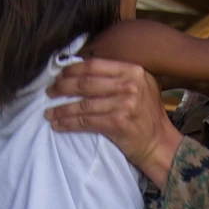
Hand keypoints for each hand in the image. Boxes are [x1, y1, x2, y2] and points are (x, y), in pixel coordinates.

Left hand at [46, 57, 182, 188]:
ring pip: (82, 104)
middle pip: (85, 82)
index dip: (72, 69)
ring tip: (49, 112)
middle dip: (62, 87)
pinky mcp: (116, 123)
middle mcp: (129, 85)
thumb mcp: (141, 86)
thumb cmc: (148, 115)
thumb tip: (85, 69)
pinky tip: (57, 124)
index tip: (59, 75)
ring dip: (61, 109)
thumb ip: (119, 75)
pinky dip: (68, 124)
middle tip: (49, 91)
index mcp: (133, 71)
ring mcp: (123, 104)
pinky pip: (85, 122)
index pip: (94, 65)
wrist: (159, 143)